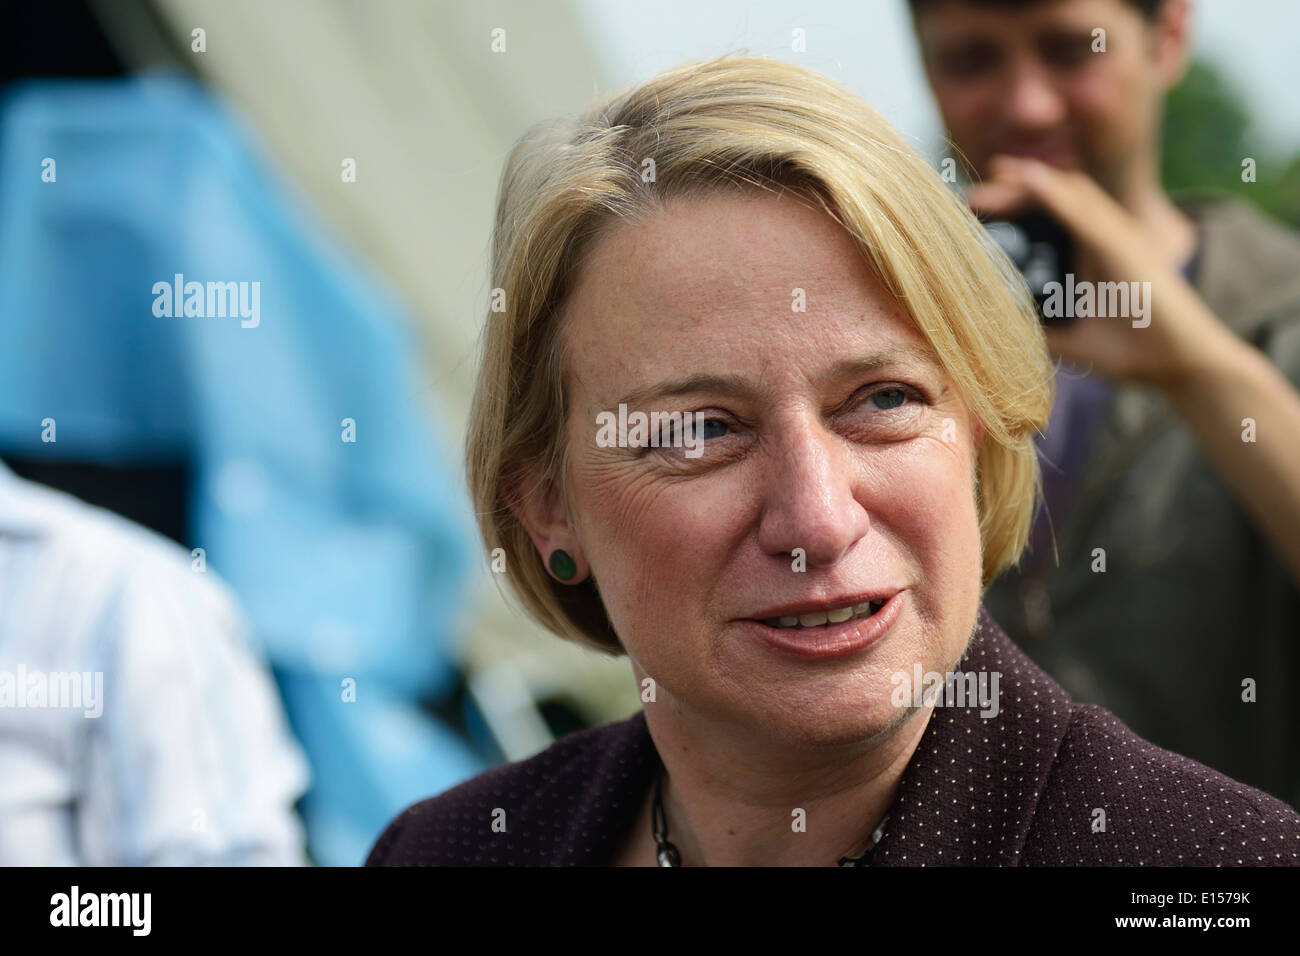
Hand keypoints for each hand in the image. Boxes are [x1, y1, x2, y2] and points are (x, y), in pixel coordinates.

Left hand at [966, 154, 1240, 390]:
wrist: (1181, 363)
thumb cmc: (1135, 349)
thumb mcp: (1074, 339)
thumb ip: (1042, 330)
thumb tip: (1000, 334)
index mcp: (1090, 254)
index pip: (1048, 216)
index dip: (1013, 205)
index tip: (976, 206)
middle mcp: (1103, 238)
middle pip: (1055, 198)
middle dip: (1013, 191)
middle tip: (972, 194)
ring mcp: (1116, 238)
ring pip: (1070, 194)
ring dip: (1030, 181)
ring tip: (998, 173)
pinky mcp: (1124, 247)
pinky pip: (1086, 214)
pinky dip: (1056, 195)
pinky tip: (1030, 180)